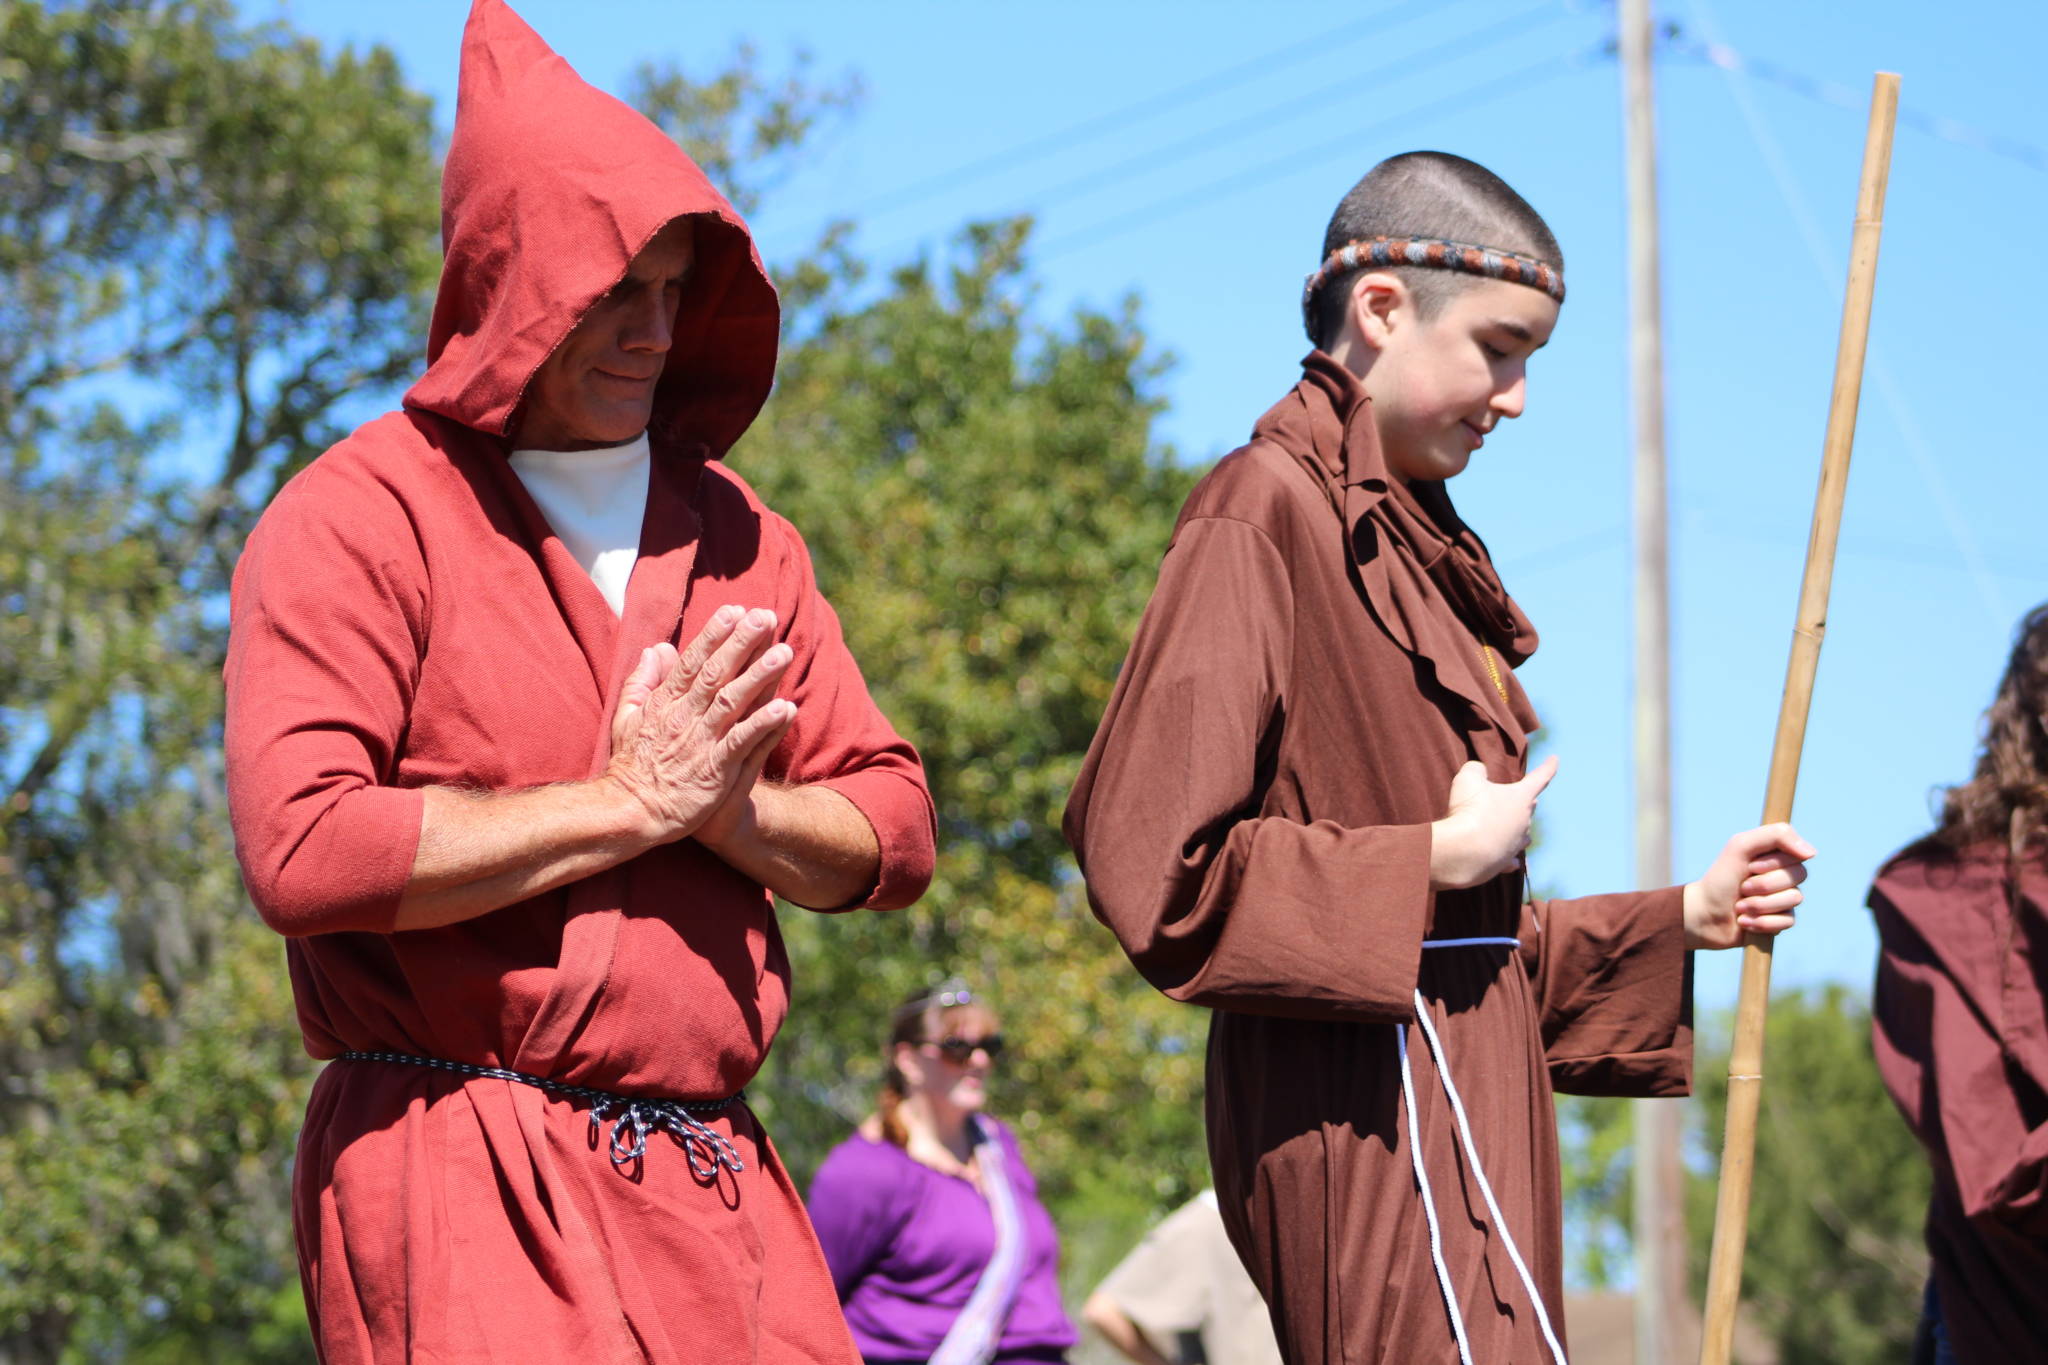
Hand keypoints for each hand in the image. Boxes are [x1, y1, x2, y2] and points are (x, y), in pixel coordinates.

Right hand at [604, 605, 796, 844]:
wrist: (632, 813)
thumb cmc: (632, 766)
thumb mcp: (626, 718)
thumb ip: (642, 681)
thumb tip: (655, 648)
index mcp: (666, 703)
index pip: (693, 661)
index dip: (715, 634)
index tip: (736, 610)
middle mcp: (685, 717)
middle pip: (717, 673)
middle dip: (742, 643)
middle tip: (766, 616)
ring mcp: (701, 742)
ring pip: (733, 702)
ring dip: (760, 676)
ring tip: (784, 653)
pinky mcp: (715, 770)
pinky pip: (742, 742)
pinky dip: (763, 725)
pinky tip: (786, 708)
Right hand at [1429, 757, 1556, 890]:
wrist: (1463, 851)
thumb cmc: (1469, 810)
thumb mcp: (1468, 778)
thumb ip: (1476, 769)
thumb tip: (1478, 771)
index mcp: (1521, 797)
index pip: (1540, 777)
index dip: (1548, 766)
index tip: (1555, 759)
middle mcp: (1524, 821)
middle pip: (1530, 807)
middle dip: (1526, 800)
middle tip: (1518, 796)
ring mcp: (1515, 844)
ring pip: (1524, 834)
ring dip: (1518, 828)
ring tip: (1510, 826)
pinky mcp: (1503, 863)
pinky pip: (1510, 858)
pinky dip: (1509, 856)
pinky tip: (1511, 861)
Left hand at [1682, 823, 1814, 949]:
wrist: (1703, 915)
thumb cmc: (1720, 878)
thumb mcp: (1740, 846)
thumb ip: (1776, 836)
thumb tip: (1812, 853)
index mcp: (1776, 855)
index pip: (1798, 855)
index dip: (1774, 863)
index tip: (1750, 866)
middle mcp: (1783, 875)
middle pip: (1798, 876)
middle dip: (1764, 884)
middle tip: (1742, 887)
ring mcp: (1784, 899)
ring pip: (1794, 899)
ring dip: (1760, 904)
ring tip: (1740, 907)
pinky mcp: (1781, 921)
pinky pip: (1788, 921)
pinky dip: (1762, 922)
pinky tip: (1744, 922)